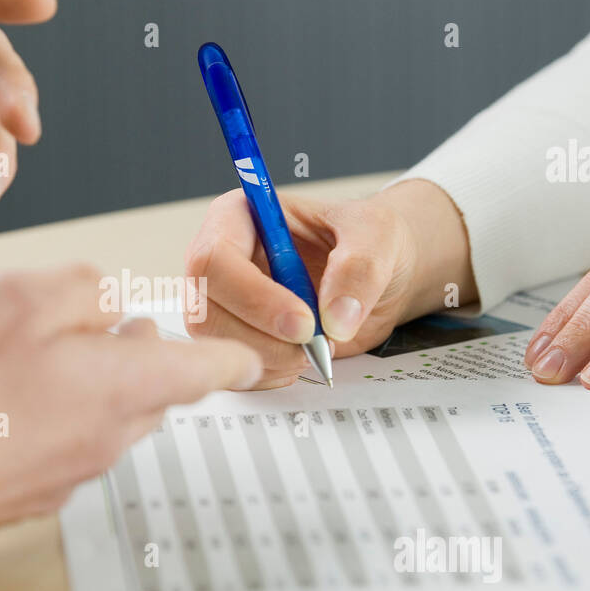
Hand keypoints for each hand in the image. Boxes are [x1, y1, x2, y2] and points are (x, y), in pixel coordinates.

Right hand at [0, 263, 262, 560]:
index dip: (236, 350)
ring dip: (96, 379)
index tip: (250, 346)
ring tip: (52, 349)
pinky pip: (66, 444)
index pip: (213, 371)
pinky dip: (55, 413)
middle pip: (157, 391)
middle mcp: (110, 439)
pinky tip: (5, 394)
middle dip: (146, 353)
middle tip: (122, 322)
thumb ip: (85, 288)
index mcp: (126, 386)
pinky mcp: (29, 494)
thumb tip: (110, 299)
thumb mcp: (20, 297)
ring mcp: (70, 474)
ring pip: (110, 417)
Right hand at [183, 179, 475, 387]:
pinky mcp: (234, 337)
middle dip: (265, 339)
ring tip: (316, 348)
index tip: (304, 323)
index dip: (254, 298)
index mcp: (239, 217)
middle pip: (207, 310)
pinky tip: (301, 357)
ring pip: (217, 345)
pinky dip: (272, 374)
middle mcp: (221, 260)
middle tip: (315, 345)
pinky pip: (232, 369)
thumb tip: (334, 317)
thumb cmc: (368, 239)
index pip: (215, 260)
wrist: (382, 273)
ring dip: (271, 359)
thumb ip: (358, 270)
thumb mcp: (377, 236)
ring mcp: (223, 303)